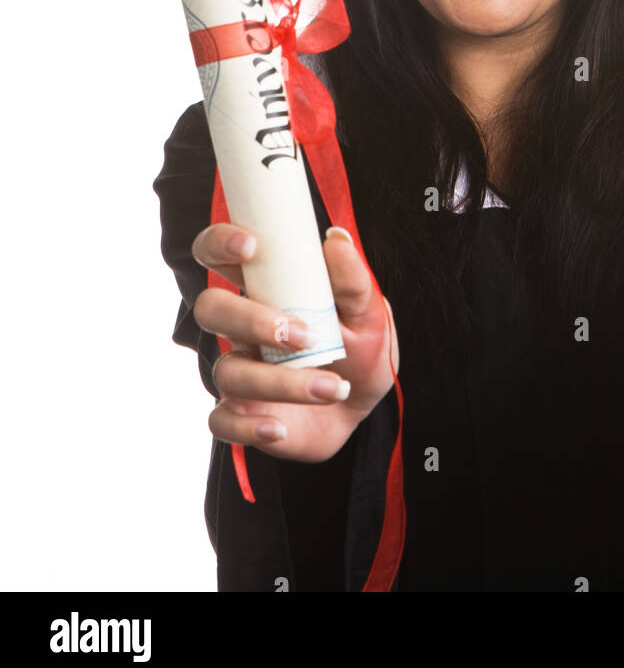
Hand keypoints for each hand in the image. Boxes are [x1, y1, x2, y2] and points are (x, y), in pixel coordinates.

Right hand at [191, 224, 397, 461]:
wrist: (362, 408)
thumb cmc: (359, 350)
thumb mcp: (369, 316)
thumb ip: (354, 282)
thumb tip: (337, 239)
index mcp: (266, 291)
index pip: (219, 254)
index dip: (220, 243)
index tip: (251, 246)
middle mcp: (242, 328)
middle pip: (210, 308)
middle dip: (249, 319)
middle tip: (301, 335)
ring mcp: (238, 371)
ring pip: (228, 371)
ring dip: (280, 381)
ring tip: (332, 387)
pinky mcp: (240, 415)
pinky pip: (221, 422)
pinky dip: (248, 428)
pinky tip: (280, 428)